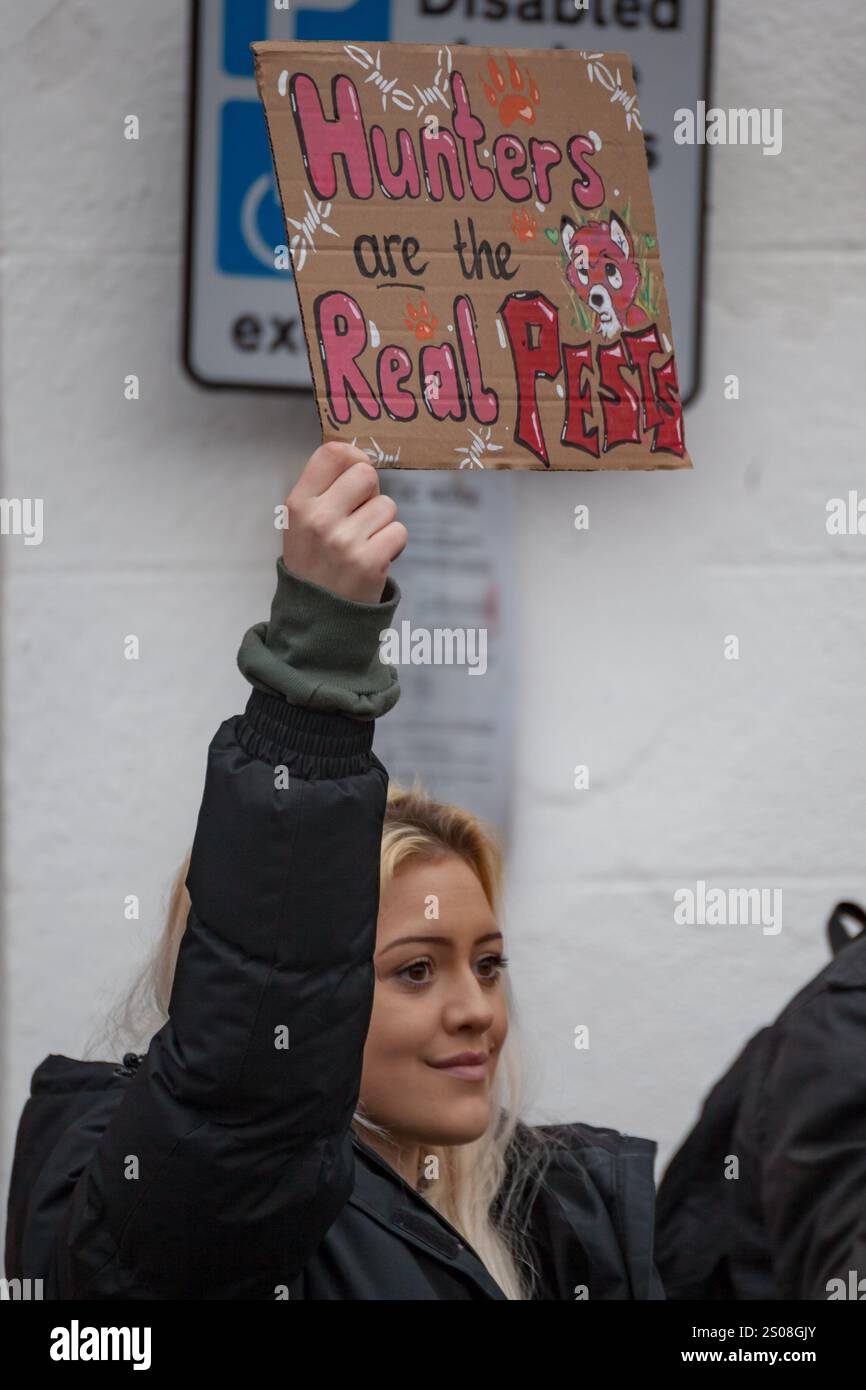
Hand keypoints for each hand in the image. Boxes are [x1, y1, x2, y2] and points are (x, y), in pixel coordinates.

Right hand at [282, 442, 406, 603]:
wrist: (318, 619)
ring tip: (363, 544)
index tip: (357, 471)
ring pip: (387, 506)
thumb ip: (325, 491)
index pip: (332, 453)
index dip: (353, 456)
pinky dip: (393, 545)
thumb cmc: (316, 563)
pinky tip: (375, 559)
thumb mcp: (302, 524)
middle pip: (366, 474)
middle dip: (371, 494)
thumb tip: (362, 459)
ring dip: (382, 524)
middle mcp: (319, 519)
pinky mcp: (369, 561)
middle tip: (360, 518)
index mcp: (298, 504)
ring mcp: (344, 541)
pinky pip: (399, 531)